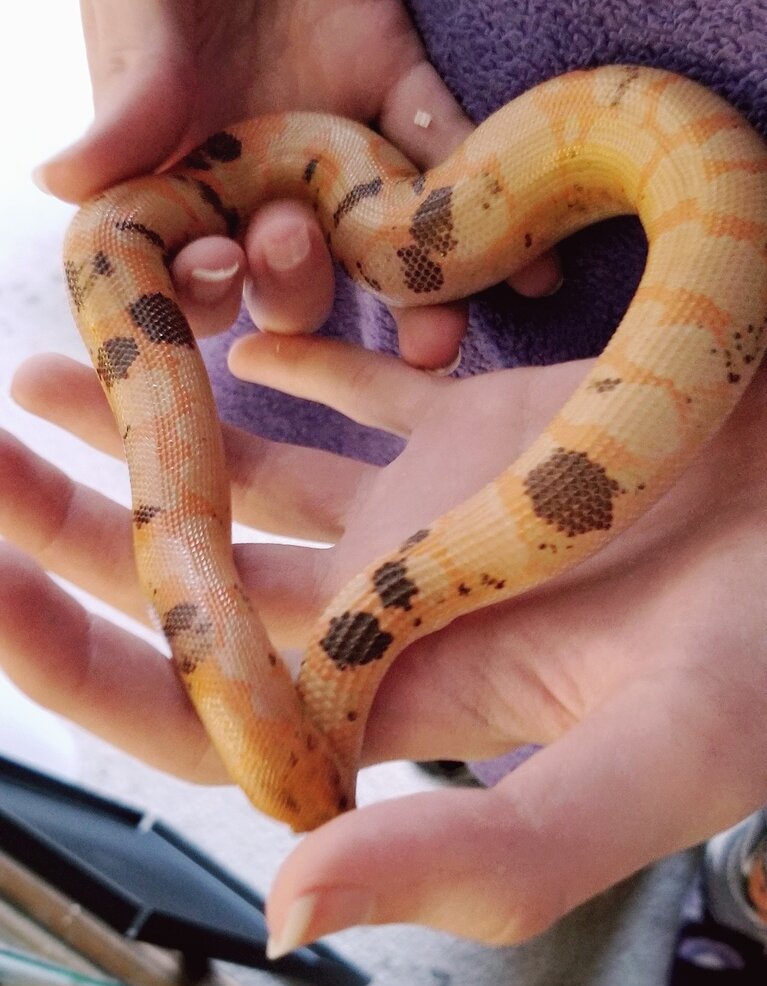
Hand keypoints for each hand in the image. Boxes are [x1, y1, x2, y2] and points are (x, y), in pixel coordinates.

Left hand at [3, 338, 766, 950]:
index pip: (204, 702)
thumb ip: (479, 846)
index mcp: (407, 698)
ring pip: (252, 477)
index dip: (80, 658)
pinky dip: (287, 359)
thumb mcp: (647, 765)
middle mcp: (394, 605)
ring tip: (50, 370)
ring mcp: (428, 510)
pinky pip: (354, 394)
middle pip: (198, 579)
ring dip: (151, 428)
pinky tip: (225, 334)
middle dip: (76, 525)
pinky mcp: (476, 432)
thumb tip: (286, 909)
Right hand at [35, 0, 560, 368]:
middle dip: (297, 277)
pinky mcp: (402, 106)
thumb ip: (127, 105)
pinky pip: (448, 160)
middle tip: (296, 236)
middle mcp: (267, 194)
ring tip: (437, 339)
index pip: (192, 267)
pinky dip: (486, 199)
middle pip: (287, 276)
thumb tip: (58, 178)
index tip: (214, 260)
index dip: (202, 283)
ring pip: (372, 245)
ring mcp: (340, 161)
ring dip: (408, 294)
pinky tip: (534, 267)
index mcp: (192, 190)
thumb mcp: (141, 25)